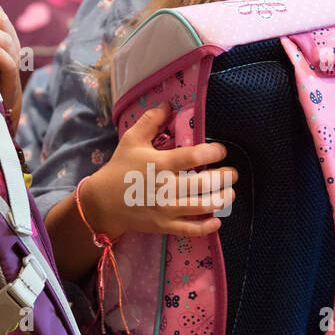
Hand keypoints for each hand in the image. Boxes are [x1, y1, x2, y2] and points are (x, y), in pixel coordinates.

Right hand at [78, 104, 236, 239]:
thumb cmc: (119, 168)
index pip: (193, 157)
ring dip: (221, 200)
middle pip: (204, 184)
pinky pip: (190, 229)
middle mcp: (165, 187)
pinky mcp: (163, 226)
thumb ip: (150, 120)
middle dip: (224, 178)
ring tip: (230, 194)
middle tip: (233, 174)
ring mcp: (165, 209)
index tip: (221, 150)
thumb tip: (168, 104)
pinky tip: (217, 220)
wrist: (101, 203)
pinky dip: (207, 227)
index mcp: (159, 164)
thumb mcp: (131, 140)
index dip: (212, 152)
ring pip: (202, 207)